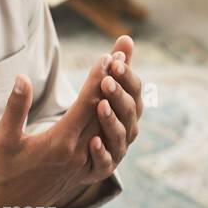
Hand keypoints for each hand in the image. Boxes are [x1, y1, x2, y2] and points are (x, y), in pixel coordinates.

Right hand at [0, 53, 123, 207]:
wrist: (7, 207)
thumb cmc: (1, 170)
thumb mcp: (4, 138)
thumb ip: (16, 107)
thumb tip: (22, 78)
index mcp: (59, 143)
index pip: (87, 104)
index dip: (98, 78)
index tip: (106, 55)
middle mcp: (78, 154)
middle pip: (105, 111)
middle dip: (115, 81)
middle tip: (123, 55)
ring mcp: (86, 165)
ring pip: (112, 129)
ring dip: (120, 101)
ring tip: (125, 77)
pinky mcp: (88, 173)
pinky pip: (111, 147)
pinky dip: (117, 127)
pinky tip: (120, 111)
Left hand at [92, 35, 141, 165]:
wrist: (73, 161)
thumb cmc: (94, 120)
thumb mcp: (103, 92)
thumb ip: (116, 67)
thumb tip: (126, 37)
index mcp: (129, 110)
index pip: (135, 90)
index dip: (127, 77)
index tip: (115, 62)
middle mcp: (128, 130)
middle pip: (130, 111)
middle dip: (119, 95)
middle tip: (106, 80)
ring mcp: (117, 151)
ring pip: (120, 136)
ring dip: (111, 120)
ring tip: (99, 105)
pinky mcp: (101, 170)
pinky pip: (104, 163)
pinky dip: (101, 153)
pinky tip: (92, 141)